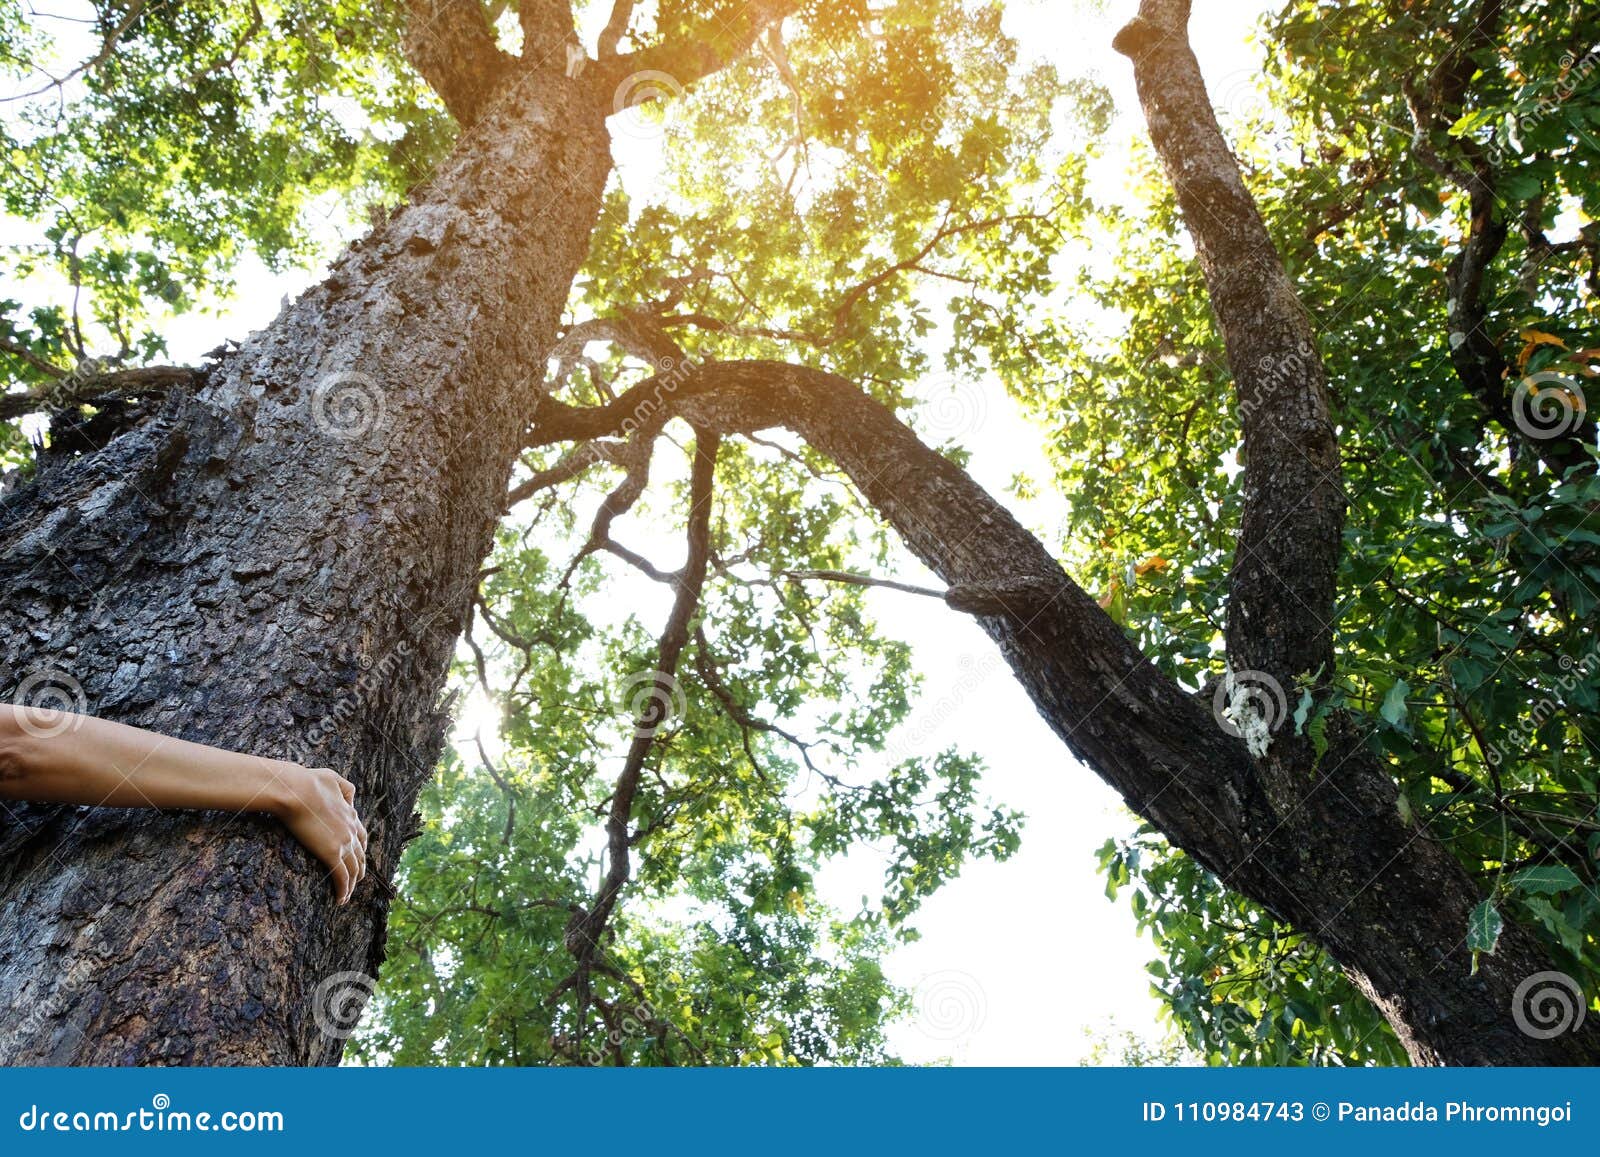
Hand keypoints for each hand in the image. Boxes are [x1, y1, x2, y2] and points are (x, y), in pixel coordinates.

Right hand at [275, 766, 367, 903]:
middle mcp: (351, 830)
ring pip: (354, 869)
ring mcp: (344, 843)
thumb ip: (345, 787)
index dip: (361, 848)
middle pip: (361, 855)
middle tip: (356, 879)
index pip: (361, 835)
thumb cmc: (307, 781)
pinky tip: (340, 900)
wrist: (296, 790)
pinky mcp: (332, 854)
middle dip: (360, 868)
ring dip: (352, 884)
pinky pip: (342, 878)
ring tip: (348, 894)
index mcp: (350, 814)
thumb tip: (351, 799)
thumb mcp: (332, 777)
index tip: (359, 856)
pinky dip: (343, 890)